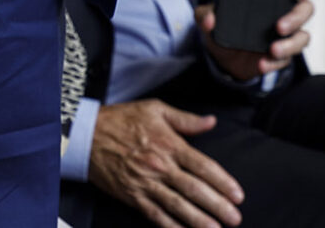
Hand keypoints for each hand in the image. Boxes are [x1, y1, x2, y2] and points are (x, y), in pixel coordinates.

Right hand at [88, 99, 243, 227]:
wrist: (87, 135)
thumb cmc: (121, 120)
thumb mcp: (155, 109)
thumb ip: (186, 119)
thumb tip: (211, 121)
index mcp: (169, 144)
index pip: (203, 166)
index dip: (223, 182)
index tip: (237, 195)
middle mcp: (160, 166)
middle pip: (195, 189)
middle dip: (218, 206)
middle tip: (235, 218)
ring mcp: (146, 183)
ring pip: (178, 206)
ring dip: (199, 220)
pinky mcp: (133, 196)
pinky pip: (156, 215)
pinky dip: (171, 226)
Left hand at [199, 0, 311, 80]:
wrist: (224, 56)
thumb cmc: (225, 26)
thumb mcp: (211, 17)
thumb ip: (207, 14)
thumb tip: (210, 19)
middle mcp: (285, 13)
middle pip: (305, 10)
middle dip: (296, 18)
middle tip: (279, 26)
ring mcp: (287, 35)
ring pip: (302, 37)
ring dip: (290, 44)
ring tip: (273, 50)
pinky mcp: (282, 56)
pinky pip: (287, 59)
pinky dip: (275, 63)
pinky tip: (262, 64)